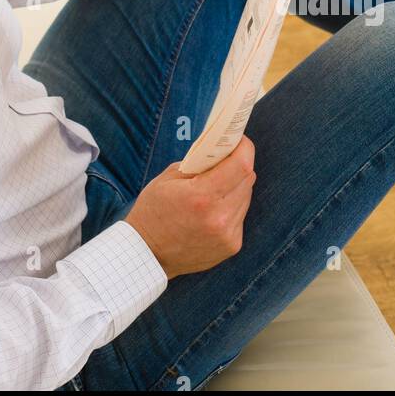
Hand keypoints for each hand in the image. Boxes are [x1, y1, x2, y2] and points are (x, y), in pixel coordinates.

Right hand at [124, 136, 256, 278]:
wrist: (147, 255)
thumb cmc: (153, 212)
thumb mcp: (168, 178)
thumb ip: (198, 163)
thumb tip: (220, 150)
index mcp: (202, 196)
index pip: (241, 165)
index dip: (244, 148)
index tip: (239, 140)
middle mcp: (219, 217)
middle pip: (247, 179)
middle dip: (238, 164)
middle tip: (225, 158)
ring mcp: (227, 234)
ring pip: (245, 197)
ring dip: (235, 186)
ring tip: (215, 186)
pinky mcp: (232, 245)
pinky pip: (239, 215)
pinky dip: (230, 206)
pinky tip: (212, 209)